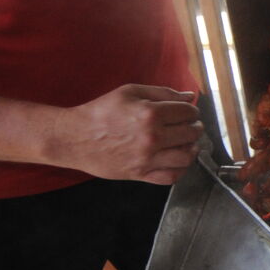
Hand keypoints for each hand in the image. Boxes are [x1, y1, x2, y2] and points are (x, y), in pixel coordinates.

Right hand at [51, 84, 202, 183]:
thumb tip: (189, 96)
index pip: (187, 112)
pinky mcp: (141, 174)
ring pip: (187, 157)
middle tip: (189, 125)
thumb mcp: (129, 92)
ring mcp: (147, 159)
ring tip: (186, 143)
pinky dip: (181, 169)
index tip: (188, 112)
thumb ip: (162, 92)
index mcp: (150, 114)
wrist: (75, 138)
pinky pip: (172, 177)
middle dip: (194, 127)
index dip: (191, 110)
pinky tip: (177, 160)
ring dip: (191, 148)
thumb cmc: (100, 112)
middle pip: (191, 133)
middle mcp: (152, 138)